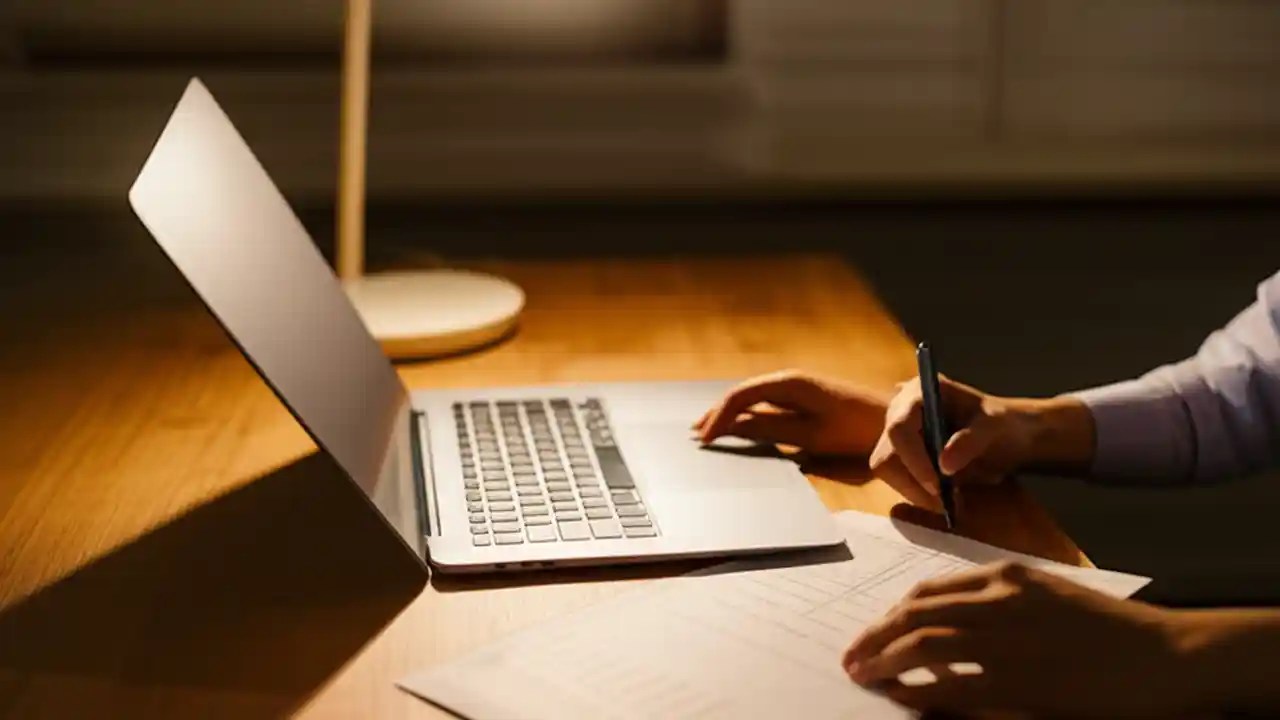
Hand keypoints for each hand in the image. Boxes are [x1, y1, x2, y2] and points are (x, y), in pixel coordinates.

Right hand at [693, 370, 889, 457]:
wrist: (895, 423)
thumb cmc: (856, 429)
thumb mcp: (812, 435)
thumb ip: (772, 430)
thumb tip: (736, 427)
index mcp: (789, 383)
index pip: (740, 395)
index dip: (719, 416)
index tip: (704, 438)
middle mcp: (788, 382)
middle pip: (742, 396)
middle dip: (718, 414)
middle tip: (697, 435)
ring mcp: (796, 390)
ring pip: (752, 401)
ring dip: (731, 416)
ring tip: (709, 432)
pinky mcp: (804, 402)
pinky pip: (767, 408)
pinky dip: (749, 419)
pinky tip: (739, 430)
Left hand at [842, 562, 1195, 717]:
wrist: (1163, 655)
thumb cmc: (1108, 628)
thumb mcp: (1047, 596)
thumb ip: (998, 602)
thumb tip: (944, 624)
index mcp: (1004, 575)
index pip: (927, 590)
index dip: (892, 613)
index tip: (873, 629)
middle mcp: (997, 600)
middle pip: (914, 614)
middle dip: (874, 635)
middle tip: (851, 656)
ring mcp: (1005, 640)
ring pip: (921, 645)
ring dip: (884, 661)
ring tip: (862, 676)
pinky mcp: (1015, 682)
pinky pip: (950, 688)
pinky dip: (919, 694)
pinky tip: (902, 699)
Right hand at [868, 376, 1092, 506]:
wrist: (1008, 435)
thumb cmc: (1002, 423)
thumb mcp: (994, 427)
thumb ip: (971, 441)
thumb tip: (944, 465)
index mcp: (918, 393)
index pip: (899, 429)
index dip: (914, 459)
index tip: (938, 485)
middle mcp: (899, 412)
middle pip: (886, 455)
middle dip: (912, 482)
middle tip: (945, 502)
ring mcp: (896, 435)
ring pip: (887, 471)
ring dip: (914, 491)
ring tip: (948, 500)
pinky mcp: (900, 455)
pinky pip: (896, 479)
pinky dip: (917, 493)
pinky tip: (941, 497)